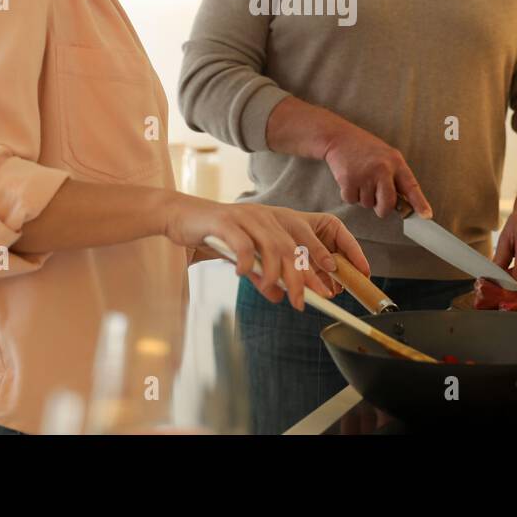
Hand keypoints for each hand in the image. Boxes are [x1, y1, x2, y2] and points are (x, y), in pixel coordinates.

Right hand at [164, 198, 367, 310]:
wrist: (181, 217)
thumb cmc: (218, 237)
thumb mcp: (246, 258)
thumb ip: (264, 275)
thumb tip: (281, 297)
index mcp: (276, 220)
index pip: (309, 239)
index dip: (324, 259)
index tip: (334, 285)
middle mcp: (266, 216)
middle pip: (293, 247)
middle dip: (304, 276)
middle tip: (306, 301)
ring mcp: (247, 217)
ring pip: (272, 246)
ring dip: (277, 273)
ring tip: (277, 293)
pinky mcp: (225, 222)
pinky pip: (243, 243)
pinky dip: (247, 261)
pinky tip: (245, 275)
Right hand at [321, 122, 432, 218]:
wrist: (340, 138)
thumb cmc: (366, 149)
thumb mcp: (387, 157)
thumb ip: (396, 177)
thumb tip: (403, 204)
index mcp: (396, 162)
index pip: (411, 187)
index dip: (420, 203)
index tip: (426, 216)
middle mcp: (382, 169)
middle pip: (387, 204)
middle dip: (382, 209)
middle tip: (377, 202)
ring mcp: (365, 175)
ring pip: (367, 204)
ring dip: (363, 198)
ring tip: (360, 179)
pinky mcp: (348, 180)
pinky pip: (352, 201)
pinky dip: (350, 195)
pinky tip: (350, 180)